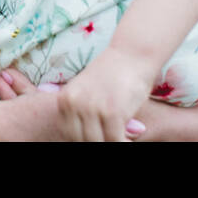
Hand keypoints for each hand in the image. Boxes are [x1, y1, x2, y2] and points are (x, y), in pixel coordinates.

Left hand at [0, 64, 147, 138]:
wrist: (132, 54)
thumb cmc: (113, 75)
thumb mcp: (87, 92)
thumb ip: (82, 114)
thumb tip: (86, 139)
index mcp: (64, 99)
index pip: (68, 134)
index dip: (82, 139)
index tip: (96, 136)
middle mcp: (73, 103)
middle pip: (81, 140)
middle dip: (97, 141)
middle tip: (110, 136)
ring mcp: (91, 108)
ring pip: (98, 142)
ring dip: (110, 141)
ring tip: (120, 136)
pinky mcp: (111, 112)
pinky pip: (114, 141)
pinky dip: (123, 143)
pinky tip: (129, 137)